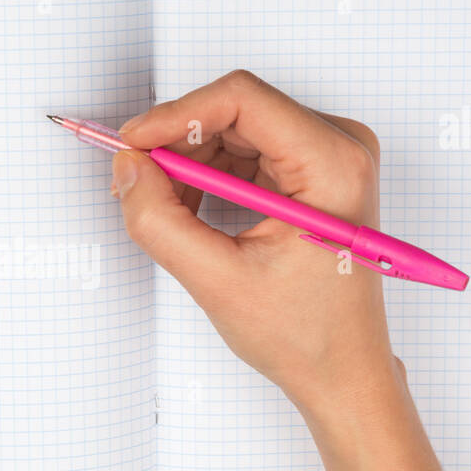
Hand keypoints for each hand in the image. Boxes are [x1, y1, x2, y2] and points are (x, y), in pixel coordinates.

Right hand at [113, 70, 397, 414]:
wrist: (343, 370)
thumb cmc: (306, 335)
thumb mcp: (217, 282)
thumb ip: (160, 222)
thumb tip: (127, 169)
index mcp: (334, 166)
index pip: (242, 100)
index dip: (177, 115)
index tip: (133, 144)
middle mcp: (341, 147)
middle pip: (237, 110)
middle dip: (178, 143)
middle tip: (137, 183)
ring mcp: (329, 156)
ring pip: (235, 128)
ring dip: (190, 162)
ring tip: (170, 212)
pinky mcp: (313, 171)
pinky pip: (245, 149)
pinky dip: (208, 175)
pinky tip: (193, 212)